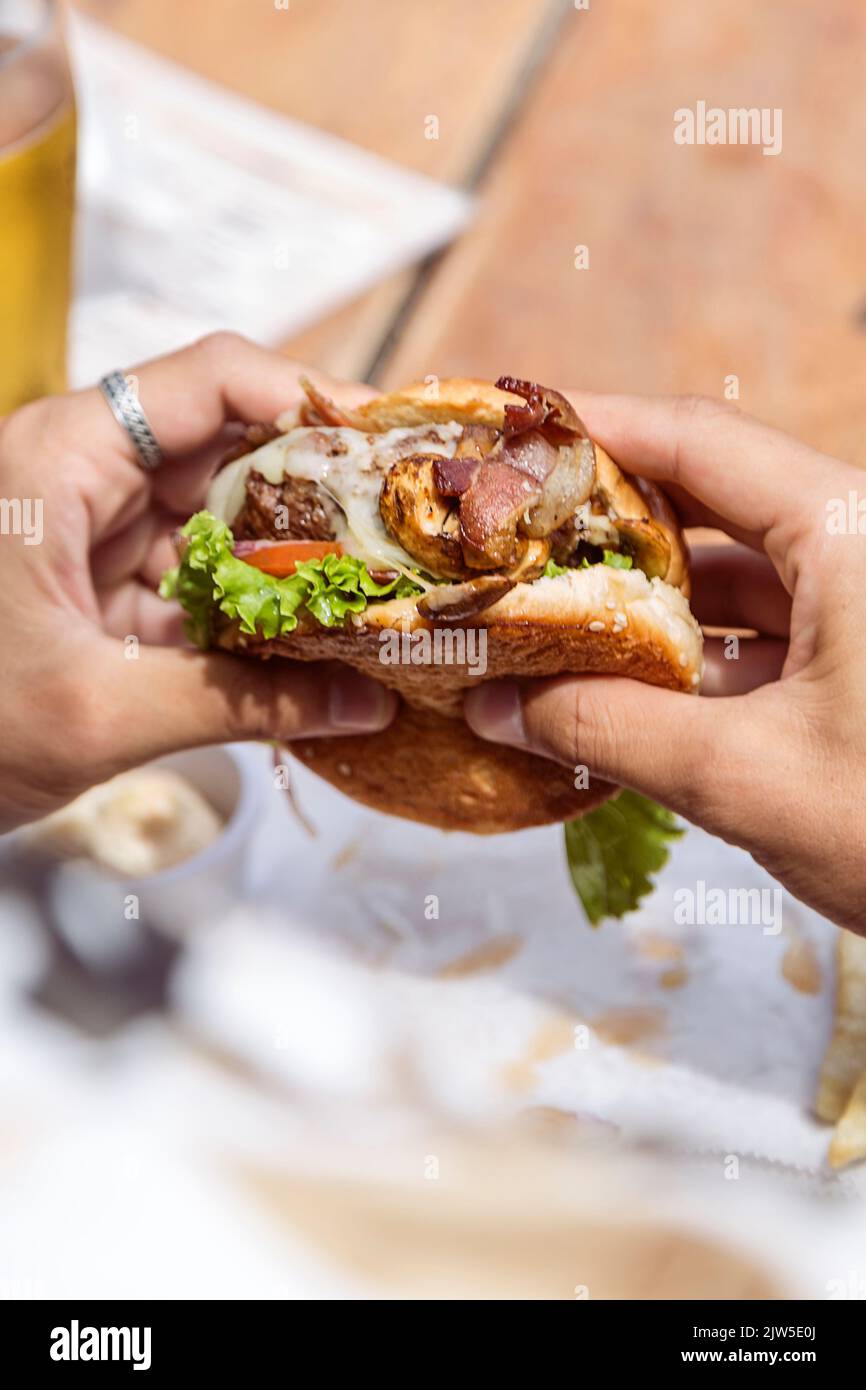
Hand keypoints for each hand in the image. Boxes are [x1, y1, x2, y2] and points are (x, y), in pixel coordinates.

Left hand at [0, 332, 395, 831]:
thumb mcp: (102, 715)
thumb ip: (244, 705)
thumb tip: (366, 705)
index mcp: (60, 458)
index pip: (210, 379)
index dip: (309, 396)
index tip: (389, 444)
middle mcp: (79, 473)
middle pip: (228, 443)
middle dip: (321, 485)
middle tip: (404, 529)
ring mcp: (91, 529)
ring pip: (221, 513)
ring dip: (295, 554)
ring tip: (377, 590)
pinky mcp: (100, 584)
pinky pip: (199, 574)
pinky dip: (254, 606)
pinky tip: (312, 639)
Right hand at [465, 394, 865, 932]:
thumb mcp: (748, 780)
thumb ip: (609, 731)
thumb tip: (495, 705)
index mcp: (849, 535)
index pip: (702, 444)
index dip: (597, 428)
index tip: (513, 431)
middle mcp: (858, 550)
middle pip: (712, 503)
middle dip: (606, 525)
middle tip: (509, 539)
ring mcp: (862, 608)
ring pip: (734, 578)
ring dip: (642, 604)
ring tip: (544, 623)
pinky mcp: (861, 663)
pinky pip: (760, 635)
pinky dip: (688, 659)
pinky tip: (618, 689)